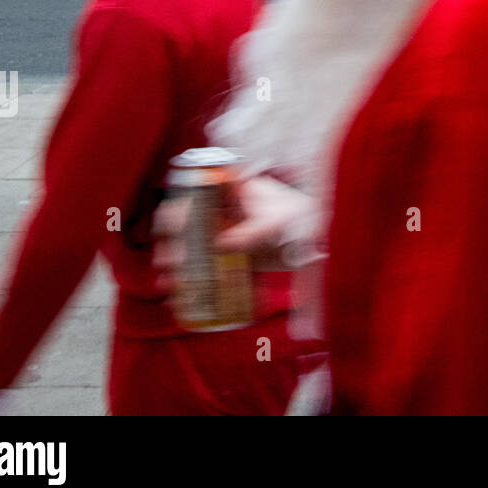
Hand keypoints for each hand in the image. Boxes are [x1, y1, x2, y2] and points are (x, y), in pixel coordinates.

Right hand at [151, 174, 318, 294]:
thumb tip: (223, 243)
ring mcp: (227, 236)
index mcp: (232, 193)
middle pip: (187, 226)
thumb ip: (251, 232)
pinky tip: (180, 295)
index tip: (166, 229)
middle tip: (166, 263)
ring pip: (193, 249)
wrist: (321, 239)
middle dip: (171, 243)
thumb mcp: (275, 222)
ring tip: (167, 282)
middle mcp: (224, 213)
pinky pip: (208, 269)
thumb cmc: (300, 218)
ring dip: (176, 264)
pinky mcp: (234, 259)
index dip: (177, 209)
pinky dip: (193, 281)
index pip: (194, 195)